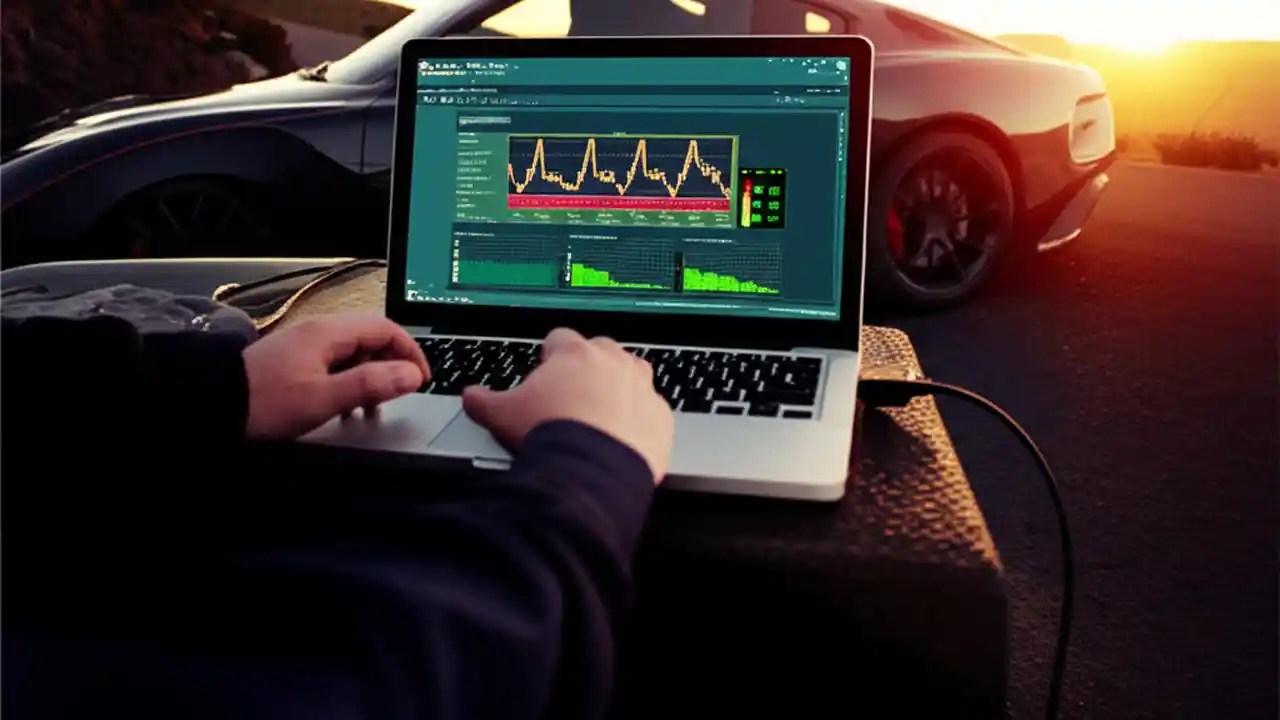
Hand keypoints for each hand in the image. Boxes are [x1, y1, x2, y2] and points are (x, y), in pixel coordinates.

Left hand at [242, 315, 429, 439]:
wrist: (212, 404)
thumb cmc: (265, 403)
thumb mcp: (323, 398)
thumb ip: (370, 385)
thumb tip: (411, 375)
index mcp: (329, 332)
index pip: (387, 329)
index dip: (411, 352)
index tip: (421, 380)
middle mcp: (319, 330)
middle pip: (372, 338)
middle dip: (393, 365)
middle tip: (400, 395)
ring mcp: (306, 343)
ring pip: (355, 351)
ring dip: (372, 375)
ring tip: (372, 407)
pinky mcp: (295, 358)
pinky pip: (336, 361)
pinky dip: (350, 380)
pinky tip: (344, 407)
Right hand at [462, 328, 673, 482]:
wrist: (589, 472)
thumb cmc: (548, 435)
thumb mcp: (502, 415)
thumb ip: (484, 400)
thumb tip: (470, 397)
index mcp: (574, 353)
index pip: (560, 337)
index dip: (550, 354)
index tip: (545, 368)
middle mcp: (612, 363)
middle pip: (601, 350)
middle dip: (588, 366)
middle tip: (573, 392)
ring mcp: (641, 388)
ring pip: (633, 371)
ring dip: (620, 384)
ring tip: (603, 409)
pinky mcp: (660, 416)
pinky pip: (652, 408)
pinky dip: (641, 418)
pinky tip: (625, 435)